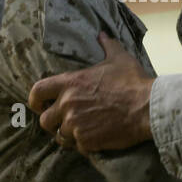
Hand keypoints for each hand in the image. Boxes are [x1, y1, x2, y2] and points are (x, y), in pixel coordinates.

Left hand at [29, 32, 154, 153]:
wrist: (146, 107)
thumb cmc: (132, 81)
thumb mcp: (119, 58)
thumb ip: (107, 45)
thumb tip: (102, 34)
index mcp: (70, 83)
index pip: (37, 91)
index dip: (35, 100)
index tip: (40, 105)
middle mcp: (68, 104)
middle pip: (44, 120)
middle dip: (52, 123)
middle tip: (64, 122)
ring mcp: (75, 124)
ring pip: (60, 136)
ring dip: (68, 135)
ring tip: (81, 132)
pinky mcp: (86, 141)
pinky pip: (77, 147)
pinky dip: (84, 145)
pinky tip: (95, 139)